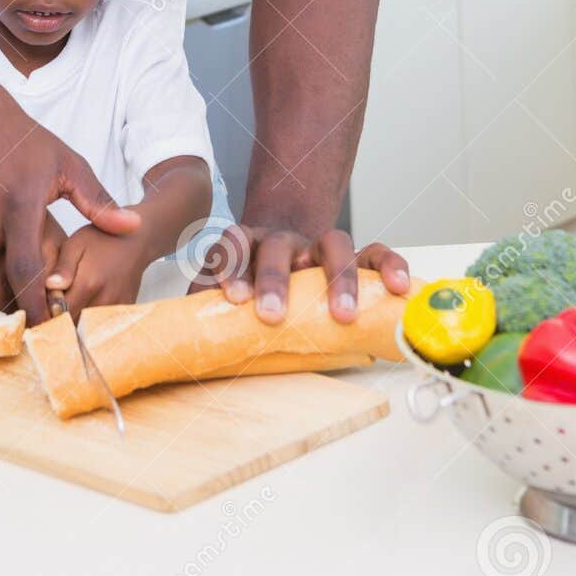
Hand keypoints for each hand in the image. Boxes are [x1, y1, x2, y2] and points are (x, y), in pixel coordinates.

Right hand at [0, 65, 139, 322]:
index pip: (25, 271)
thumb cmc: (19, 138)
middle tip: (21, 303)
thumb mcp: (64, 163)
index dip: (36, 304)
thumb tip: (132, 227)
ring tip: (4, 263)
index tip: (48, 322)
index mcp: (18, 202)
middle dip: (4, 306)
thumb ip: (97, 200)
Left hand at [44, 223, 150, 320]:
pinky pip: (102, 327)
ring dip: (76, 325)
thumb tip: (49, 286)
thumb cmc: (101, 240)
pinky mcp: (123, 313)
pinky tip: (86, 310)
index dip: (47, 312)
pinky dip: (91, 325)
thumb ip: (62, 267)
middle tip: (53, 309)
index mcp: (88, 283)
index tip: (42, 306)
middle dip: (60, 322)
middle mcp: (104, 301)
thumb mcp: (76, 245)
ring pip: (88, 331)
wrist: (134, 241)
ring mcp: (116, 309)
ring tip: (69, 309)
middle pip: (73, 326)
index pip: (59, 313)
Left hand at [189, 223, 409, 323]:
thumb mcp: (228, 287)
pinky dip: (387, 265)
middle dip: (275, 278)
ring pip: (333, 243)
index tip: (234, 297)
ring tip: (341, 314)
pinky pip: (374, 251)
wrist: (289, 243)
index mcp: (246, 244)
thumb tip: (180, 335)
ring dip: (336, 277)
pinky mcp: (356, 255)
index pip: (234, 244)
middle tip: (273, 314)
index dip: (232, 266)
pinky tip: (395, 286)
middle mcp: (283, 240)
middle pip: (278, 246)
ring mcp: (320, 244)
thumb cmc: (254, 280)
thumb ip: (207, 305)